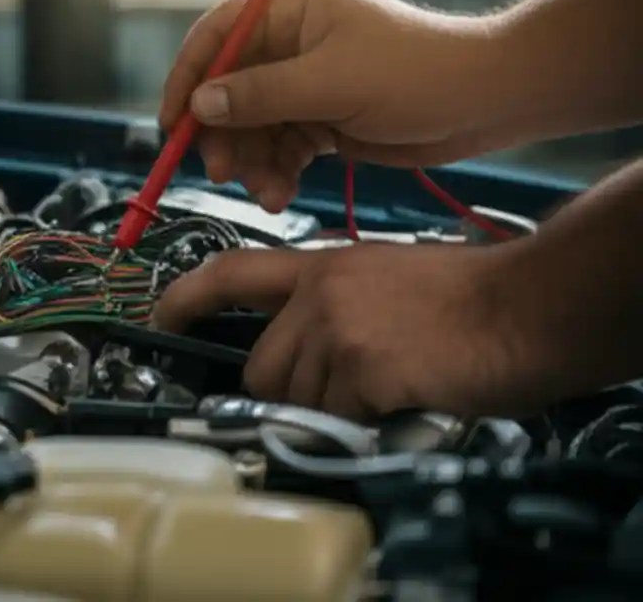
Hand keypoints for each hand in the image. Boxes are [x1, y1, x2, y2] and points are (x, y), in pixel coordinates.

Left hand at [152, 243, 563, 419]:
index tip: (161, 315)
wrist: (528, 306)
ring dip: (336, 410)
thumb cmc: (474, 296)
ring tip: (388, 386)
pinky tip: (401, 397)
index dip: (186, 297)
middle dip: (292, 392)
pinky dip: (367, 423)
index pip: (232, 272)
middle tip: (347, 390)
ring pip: (298, 400)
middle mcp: (319, 295)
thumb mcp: (386, 277)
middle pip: (261, 366)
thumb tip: (304, 351)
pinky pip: (337, 419)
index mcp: (323, 266)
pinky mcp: (361, 367)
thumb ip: (334, 305)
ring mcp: (336, 330)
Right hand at [160, 0, 513, 211]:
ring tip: (267, 195)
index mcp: (288, 7)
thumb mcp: (331, 83)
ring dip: (252, 164)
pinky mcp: (318, 119)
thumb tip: (199, 106)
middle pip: (227, 91)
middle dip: (224, 136)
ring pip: (250, 127)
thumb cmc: (414, 74)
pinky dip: (275, 173)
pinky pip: (278, 148)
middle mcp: (289, 41)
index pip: (217, 36)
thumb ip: (260, 95)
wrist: (483, 104)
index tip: (171, 125)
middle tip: (221, 174)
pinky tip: (281, 194)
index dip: (187, 79)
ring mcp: (303, 82)